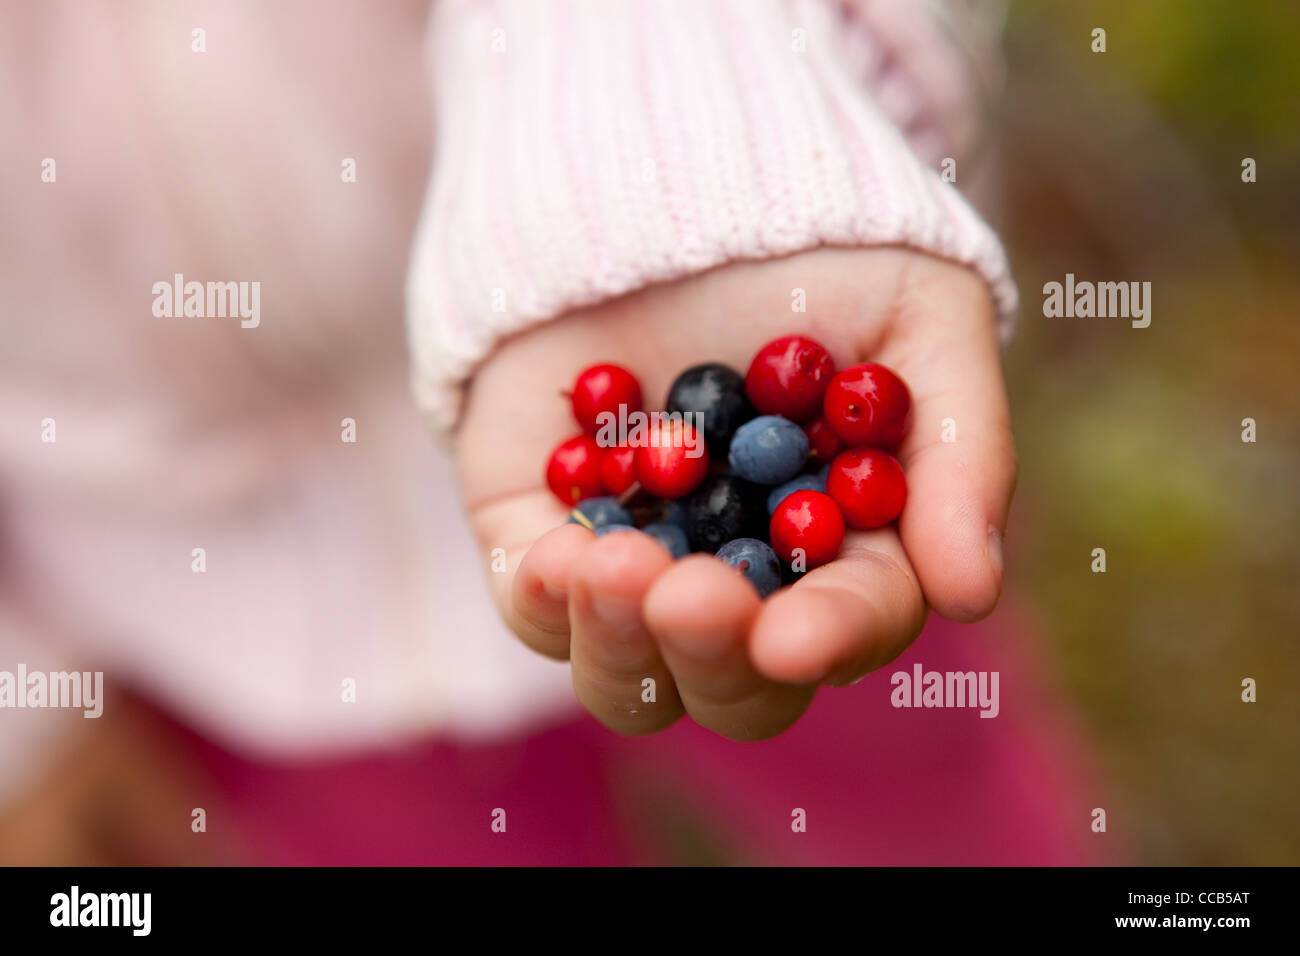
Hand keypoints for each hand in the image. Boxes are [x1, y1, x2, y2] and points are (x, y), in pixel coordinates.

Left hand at [456, 247, 1016, 739]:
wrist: (681, 179)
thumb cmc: (824, 252)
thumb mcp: (923, 320)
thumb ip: (961, 453)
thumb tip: (971, 593)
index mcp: (839, 547)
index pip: (843, 623)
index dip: (827, 638)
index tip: (793, 636)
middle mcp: (739, 578)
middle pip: (731, 685)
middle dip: (714, 658)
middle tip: (696, 598)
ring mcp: (638, 563)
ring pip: (628, 676)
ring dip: (624, 644)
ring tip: (620, 565)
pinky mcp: (542, 529)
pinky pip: (532, 607)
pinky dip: (544, 598)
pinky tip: (561, 554)